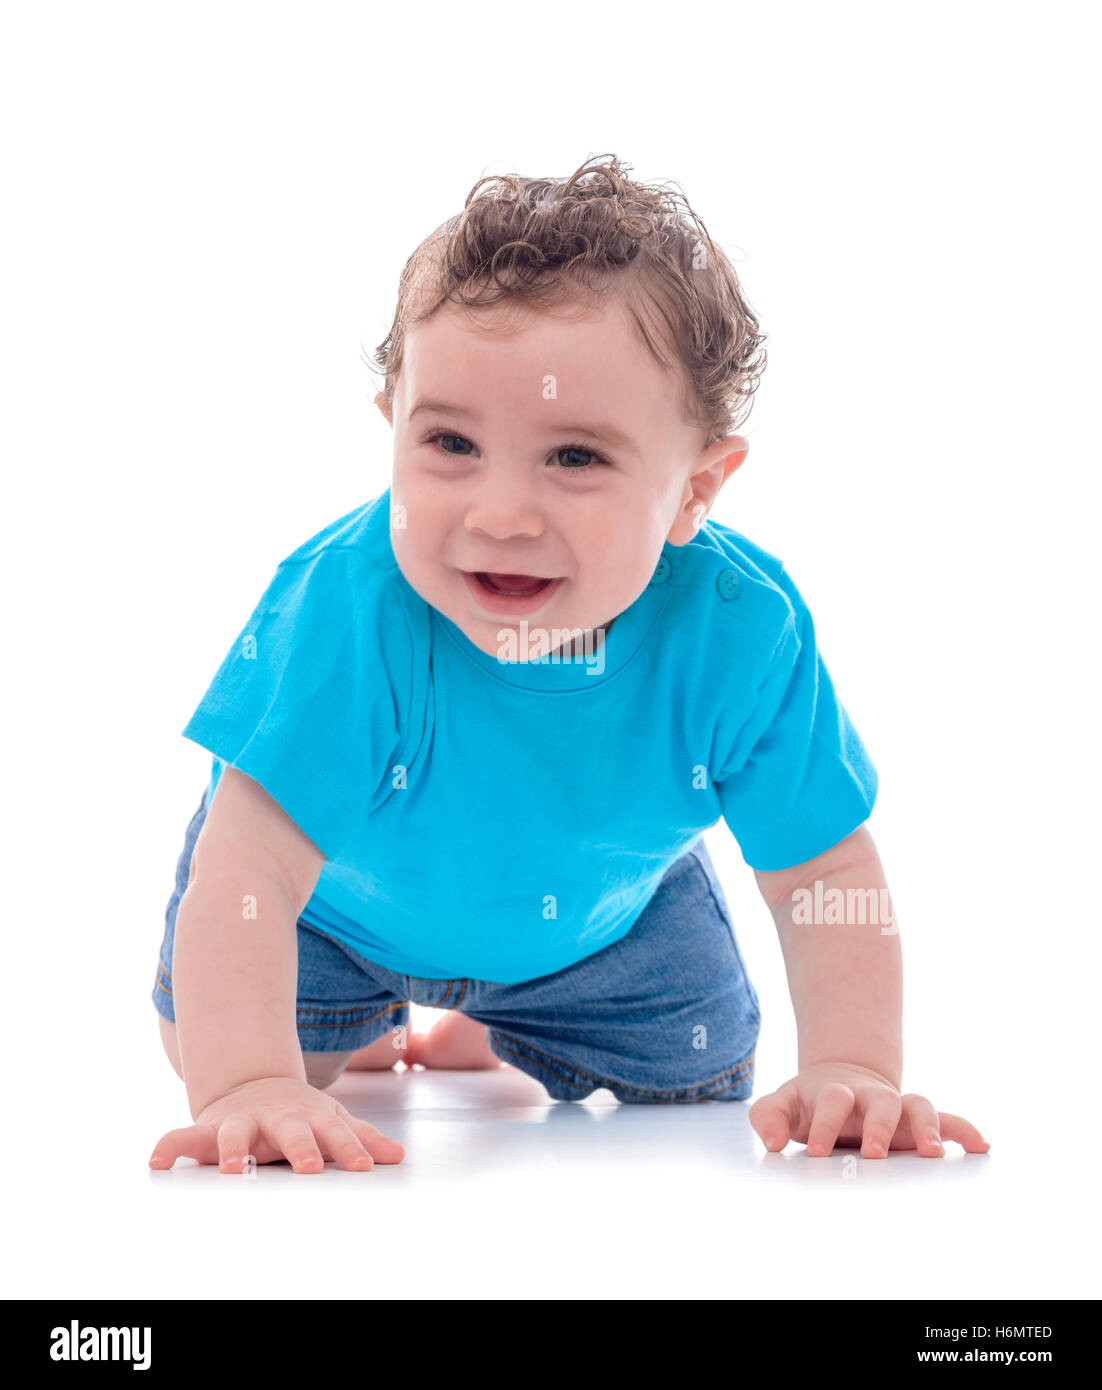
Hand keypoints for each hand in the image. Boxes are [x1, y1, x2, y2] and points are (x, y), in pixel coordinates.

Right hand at [149, 1076, 404, 1173]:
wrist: (253, 1082)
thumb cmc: (298, 1113)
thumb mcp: (332, 1120)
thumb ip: (361, 1138)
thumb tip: (398, 1156)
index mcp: (309, 1119)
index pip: (334, 1135)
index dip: (348, 1149)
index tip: (362, 1167)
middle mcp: (275, 1119)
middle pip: (289, 1131)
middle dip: (299, 1148)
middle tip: (306, 1167)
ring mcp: (241, 1123)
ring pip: (235, 1133)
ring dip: (231, 1148)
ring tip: (228, 1167)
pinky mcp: (208, 1130)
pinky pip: (184, 1138)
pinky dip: (169, 1146)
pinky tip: (156, 1161)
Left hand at [749, 1062, 989, 1157]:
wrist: (838, 1086)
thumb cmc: (808, 1104)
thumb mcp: (782, 1106)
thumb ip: (769, 1118)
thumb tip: (773, 1142)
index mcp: (834, 1093)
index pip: (832, 1102)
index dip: (824, 1125)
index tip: (818, 1152)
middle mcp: (870, 1097)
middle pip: (880, 1101)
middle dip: (878, 1126)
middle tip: (873, 1154)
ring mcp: (897, 1107)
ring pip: (919, 1105)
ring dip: (928, 1127)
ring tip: (935, 1154)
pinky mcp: (917, 1121)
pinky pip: (948, 1120)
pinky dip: (965, 1130)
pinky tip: (982, 1146)